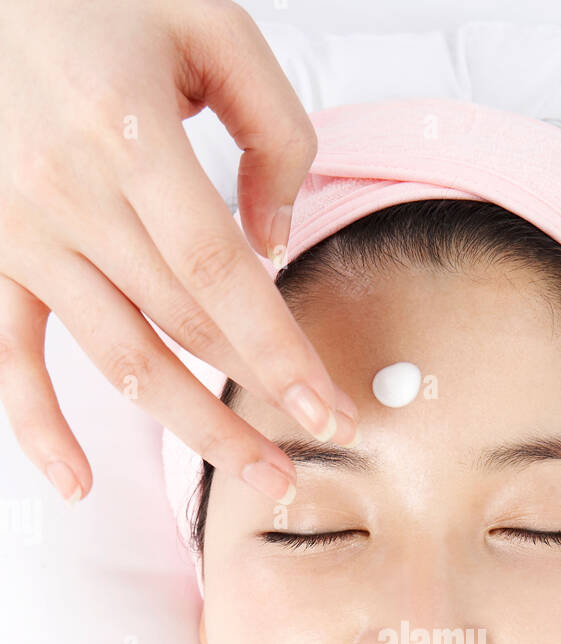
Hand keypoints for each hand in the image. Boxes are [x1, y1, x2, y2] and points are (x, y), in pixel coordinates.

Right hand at [0, 0, 358, 504]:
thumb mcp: (208, 21)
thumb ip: (272, 127)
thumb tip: (278, 241)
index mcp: (132, 135)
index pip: (223, 276)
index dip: (280, 352)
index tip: (331, 409)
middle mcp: (71, 195)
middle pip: (183, 329)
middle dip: (256, 400)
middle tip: (314, 449)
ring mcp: (22, 233)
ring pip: (120, 359)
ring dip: (191, 430)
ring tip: (255, 476)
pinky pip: (9, 356)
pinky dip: (38, 426)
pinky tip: (77, 484)